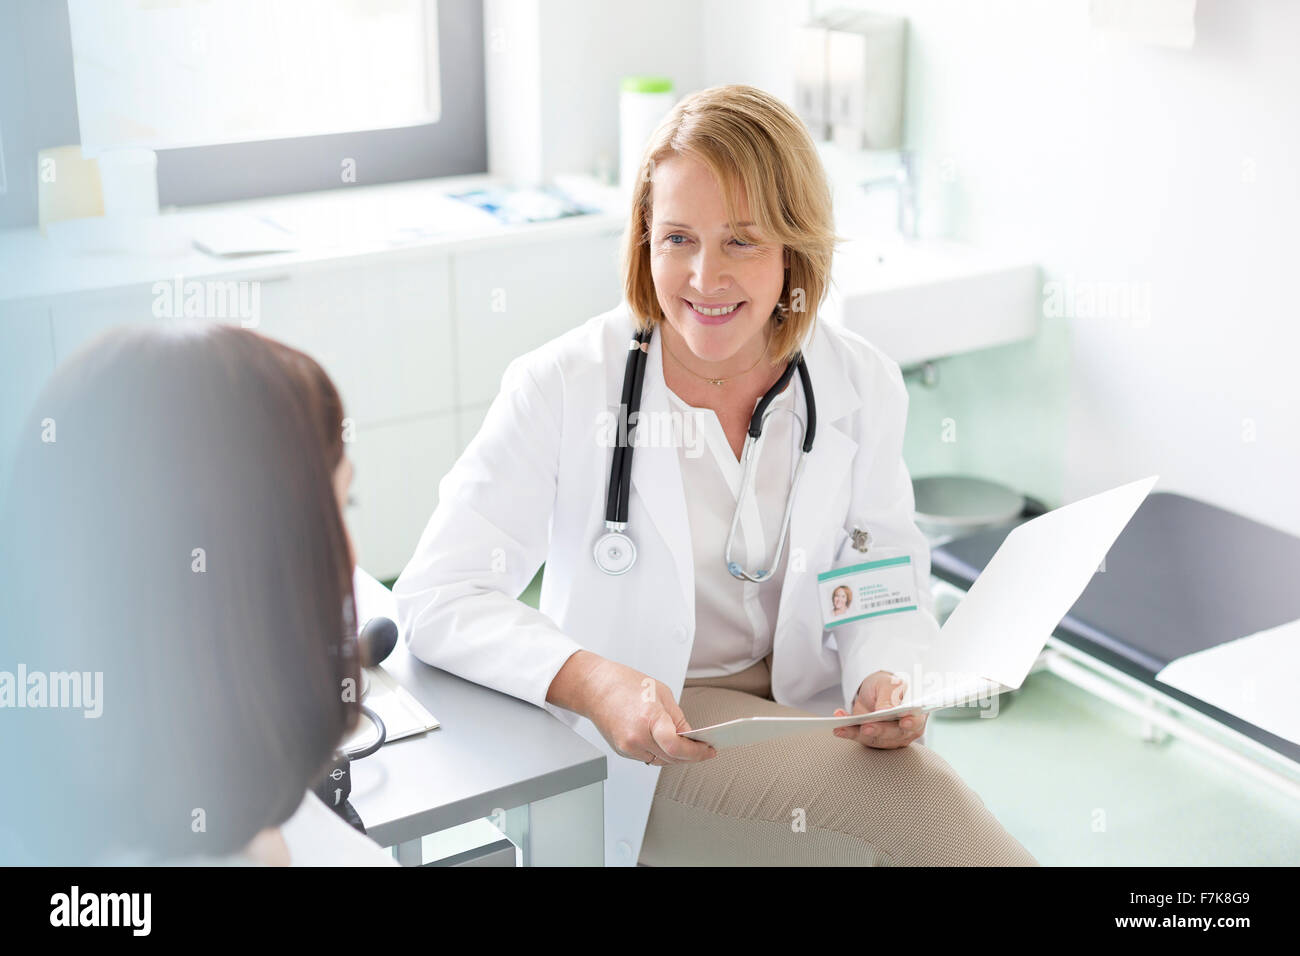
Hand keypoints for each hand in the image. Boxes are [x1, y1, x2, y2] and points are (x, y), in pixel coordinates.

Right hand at [580, 656, 717, 765]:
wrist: (595, 688)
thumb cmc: (625, 684)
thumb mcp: (662, 693)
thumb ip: (678, 719)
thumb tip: (691, 738)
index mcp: (649, 718)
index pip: (677, 747)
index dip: (696, 753)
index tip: (708, 750)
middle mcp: (636, 737)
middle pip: (671, 758)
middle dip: (689, 755)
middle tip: (702, 747)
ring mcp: (627, 747)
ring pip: (661, 761)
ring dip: (674, 755)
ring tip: (684, 744)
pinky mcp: (622, 751)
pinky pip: (648, 758)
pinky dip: (659, 752)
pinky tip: (662, 742)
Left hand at [832, 670, 925, 748]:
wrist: (875, 691)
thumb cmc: (887, 686)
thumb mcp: (888, 684)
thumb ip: (889, 697)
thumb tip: (887, 711)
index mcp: (915, 712)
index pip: (917, 720)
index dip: (912, 723)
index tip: (904, 722)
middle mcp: (906, 730)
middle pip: (894, 734)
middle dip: (879, 730)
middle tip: (866, 726)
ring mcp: (890, 737)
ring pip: (875, 740)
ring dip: (857, 733)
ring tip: (842, 726)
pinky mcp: (874, 739)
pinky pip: (861, 739)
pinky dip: (849, 732)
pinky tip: (838, 727)